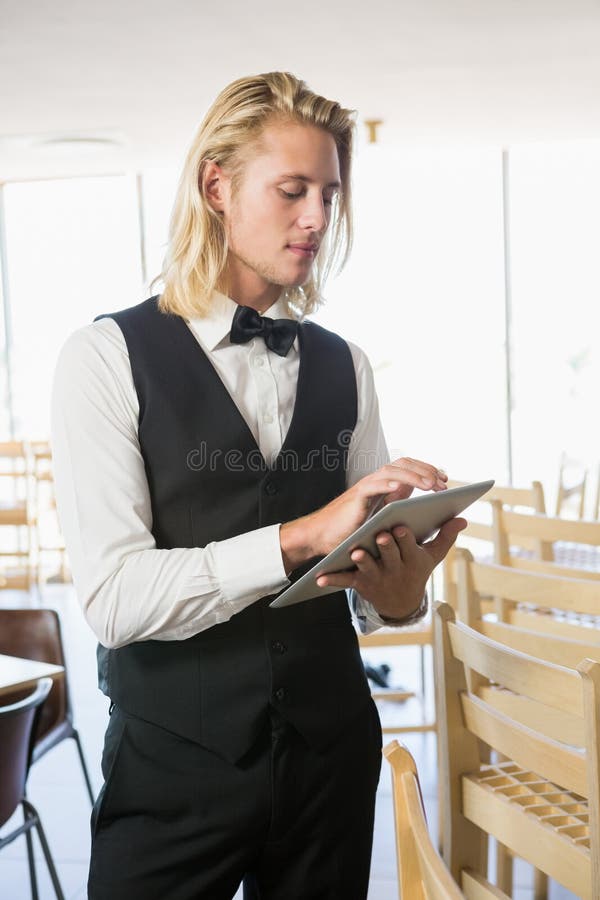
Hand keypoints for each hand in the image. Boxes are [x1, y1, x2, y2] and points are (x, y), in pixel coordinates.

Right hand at [280, 457, 447, 572]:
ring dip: (413, 476)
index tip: (445, 482)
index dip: (428, 471)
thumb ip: (398, 506)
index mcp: (384, 486)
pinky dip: (386, 485)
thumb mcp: (381, 517)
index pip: (409, 468)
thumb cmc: (351, 530)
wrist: (322, 536)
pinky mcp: (355, 497)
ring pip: (391, 472)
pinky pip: (372, 486)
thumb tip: (423, 502)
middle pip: (404, 464)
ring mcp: (365, 487)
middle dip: (426, 471)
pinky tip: (399, 488)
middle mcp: (376, 482)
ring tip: (430, 485)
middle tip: (443, 483)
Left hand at [315, 517, 466, 620]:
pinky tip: (320, 578)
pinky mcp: (360, 584)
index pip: (409, 546)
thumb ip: (445, 536)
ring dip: (362, 561)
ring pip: (368, 568)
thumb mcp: (432, 556)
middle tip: (381, 535)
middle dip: (386, 547)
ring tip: (355, 552)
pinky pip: (345, 582)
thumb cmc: (416, 569)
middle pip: (390, 556)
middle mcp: (395, 570)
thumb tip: (462, 519)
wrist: (401, 602)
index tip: (401, 526)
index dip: (405, 538)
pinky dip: (333, 580)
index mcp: (412, 560)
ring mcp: (377, 578)